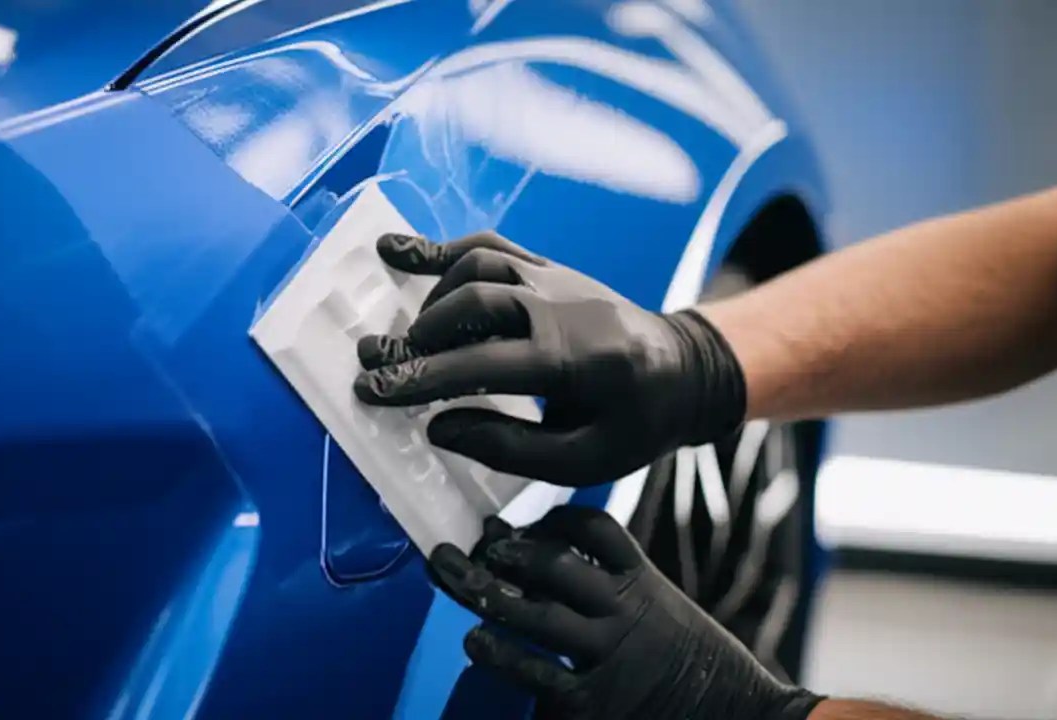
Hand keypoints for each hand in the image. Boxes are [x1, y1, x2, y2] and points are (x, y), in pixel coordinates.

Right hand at [353, 231, 746, 485]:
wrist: (684, 370)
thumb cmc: (635, 423)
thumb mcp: (585, 461)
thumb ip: (509, 449)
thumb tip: (438, 428)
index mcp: (575, 361)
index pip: (482, 365)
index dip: (422, 378)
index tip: (372, 391)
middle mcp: (561, 307)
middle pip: (474, 305)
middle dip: (418, 337)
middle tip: (376, 364)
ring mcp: (554, 278)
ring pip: (478, 267)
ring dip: (431, 300)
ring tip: (406, 338)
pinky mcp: (548, 267)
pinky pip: (490, 246)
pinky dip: (441, 249)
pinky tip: (399, 252)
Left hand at [428, 506, 822, 719]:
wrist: (733, 716)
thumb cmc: (678, 660)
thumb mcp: (654, 607)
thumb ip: (598, 580)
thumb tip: (515, 545)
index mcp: (640, 581)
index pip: (593, 532)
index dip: (550, 520)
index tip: (519, 524)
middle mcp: (622, 611)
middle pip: (554, 566)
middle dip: (506, 552)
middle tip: (467, 548)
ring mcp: (607, 656)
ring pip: (536, 616)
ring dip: (489, 595)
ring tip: (455, 579)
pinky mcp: (593, 703)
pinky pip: (538, 674)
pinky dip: (502, 655)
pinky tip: (476, 642)